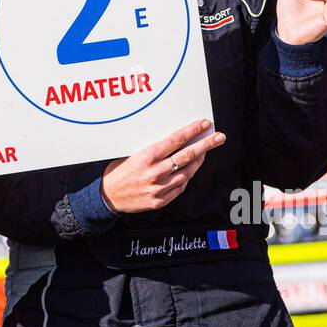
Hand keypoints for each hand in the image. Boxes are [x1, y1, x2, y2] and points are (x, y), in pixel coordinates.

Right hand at [100, 119, 224, 213]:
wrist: (107, 197)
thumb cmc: (118, 171)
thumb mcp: (133, 154)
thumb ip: (154, 150)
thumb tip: (176, 141)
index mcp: (147, 156)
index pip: (176, 140)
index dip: (193, 131)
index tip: (204, 125)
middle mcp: (155, 172)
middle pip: (188, 156)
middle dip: (206, 145)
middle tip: (219, 137)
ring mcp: (159, 188)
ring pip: (187, 172)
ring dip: (199, 161)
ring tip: (205, 153)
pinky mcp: (160, 201)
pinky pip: (180, 188)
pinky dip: (186, 177)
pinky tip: (190, 170)